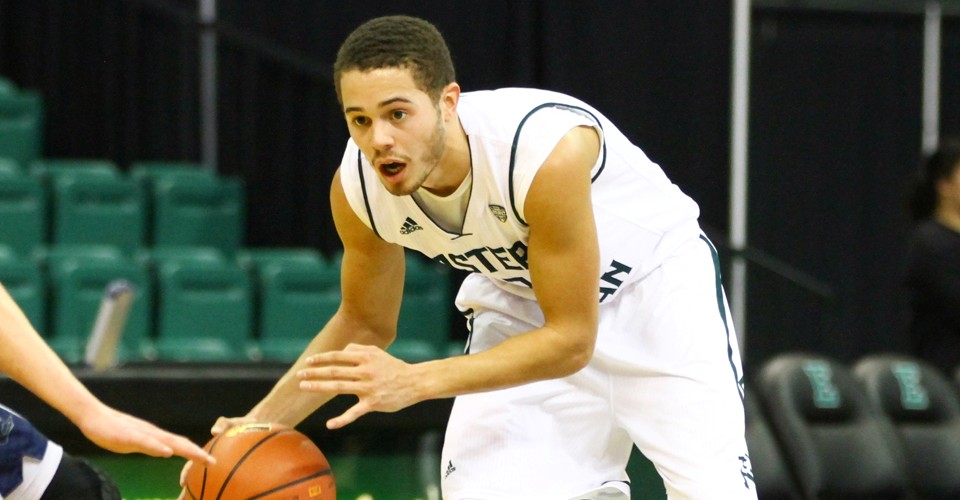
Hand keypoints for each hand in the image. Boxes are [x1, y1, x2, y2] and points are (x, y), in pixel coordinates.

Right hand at [74, 402, 213, 464]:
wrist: (94, 416)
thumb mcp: (136, 442)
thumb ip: (152, 446)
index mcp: (155, 437)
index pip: (180, 445)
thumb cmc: (114, 430)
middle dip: (196, 453)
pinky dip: (158, 447)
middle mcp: (153, 433)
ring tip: (198, 456)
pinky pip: (145, 442)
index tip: (211, 462)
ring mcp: (141, 434)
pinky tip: (167, 452)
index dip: (196, 453)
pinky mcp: (128, 435)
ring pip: (166, 442)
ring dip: (184, 449)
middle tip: (212, 462)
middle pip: (179, 443)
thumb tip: (167, 451)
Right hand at [177, 415, 258, 487]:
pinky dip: (226, 494)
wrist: (259, 430)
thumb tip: (214, 432)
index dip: (186, 473)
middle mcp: (212, 466)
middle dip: (188, 492)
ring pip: (210, 487)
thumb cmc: (242, 426)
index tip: (183, 483)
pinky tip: (225, 499)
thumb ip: (223, 424)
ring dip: (202, 494)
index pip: (192, 466)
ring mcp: (222, 471)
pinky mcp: (233, 475)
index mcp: (207, 454)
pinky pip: (228, 487)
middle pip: (196, 481)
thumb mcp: (232, 423)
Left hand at [298, 343, 419, 428]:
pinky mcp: (373, 404)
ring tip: (304, 386)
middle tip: (299, 375)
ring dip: (319, 387)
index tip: (308, 362)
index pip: (338, 357)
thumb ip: (357, 350)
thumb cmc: (393, 367)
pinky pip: (354, 413)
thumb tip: (340, 352)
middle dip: (315, 373)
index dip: (322, 359)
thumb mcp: (377, 353)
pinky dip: (342, 419)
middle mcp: (365, 371)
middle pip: (335, 371)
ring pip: (339, 387)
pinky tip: (329, 424)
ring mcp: (368, 388)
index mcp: (366, 358)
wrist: (415, 382)